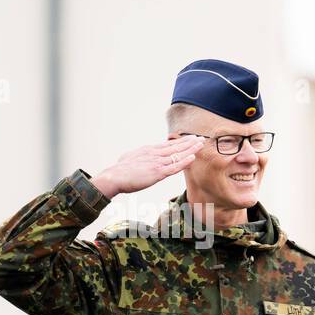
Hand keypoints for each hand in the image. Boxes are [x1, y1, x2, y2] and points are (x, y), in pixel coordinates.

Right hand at [91, 136, 206, 198]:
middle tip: (201, 137)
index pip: (168, 144)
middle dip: (189, 142)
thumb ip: (141, 157)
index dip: (181, 141)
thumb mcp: (132, 158)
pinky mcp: (157, 172)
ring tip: (201, 143)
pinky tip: (193, 157)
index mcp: (149, 150)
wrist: (113, 177)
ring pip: (178, 154)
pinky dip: (184, 161)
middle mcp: (154, 154)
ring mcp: (157, 162)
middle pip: (175, 146)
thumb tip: (143, 158)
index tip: (191, 138)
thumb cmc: (120, 171)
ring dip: (191, 149)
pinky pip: (175, 166)